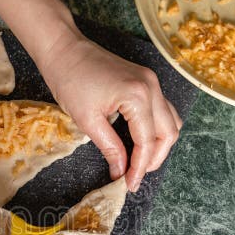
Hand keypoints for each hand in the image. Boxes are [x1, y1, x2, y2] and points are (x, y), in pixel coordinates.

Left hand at [39, 34, 182, 191]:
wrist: (64, 49)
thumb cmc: (70, 80)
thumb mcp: (87, 120)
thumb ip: (110, 148)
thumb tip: (121, 172)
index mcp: (137, 96)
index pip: (147, 142)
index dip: (139, 168)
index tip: (129, 185)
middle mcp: (152, 87)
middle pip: (168, 133)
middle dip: (154, 159)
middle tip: (135, 176)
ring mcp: (152, 81)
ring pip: (171, 121)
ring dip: (160, 144)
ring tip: (140, 162)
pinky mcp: (146, 80)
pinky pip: (162, 109)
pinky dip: (157, 128)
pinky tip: (141, 141)